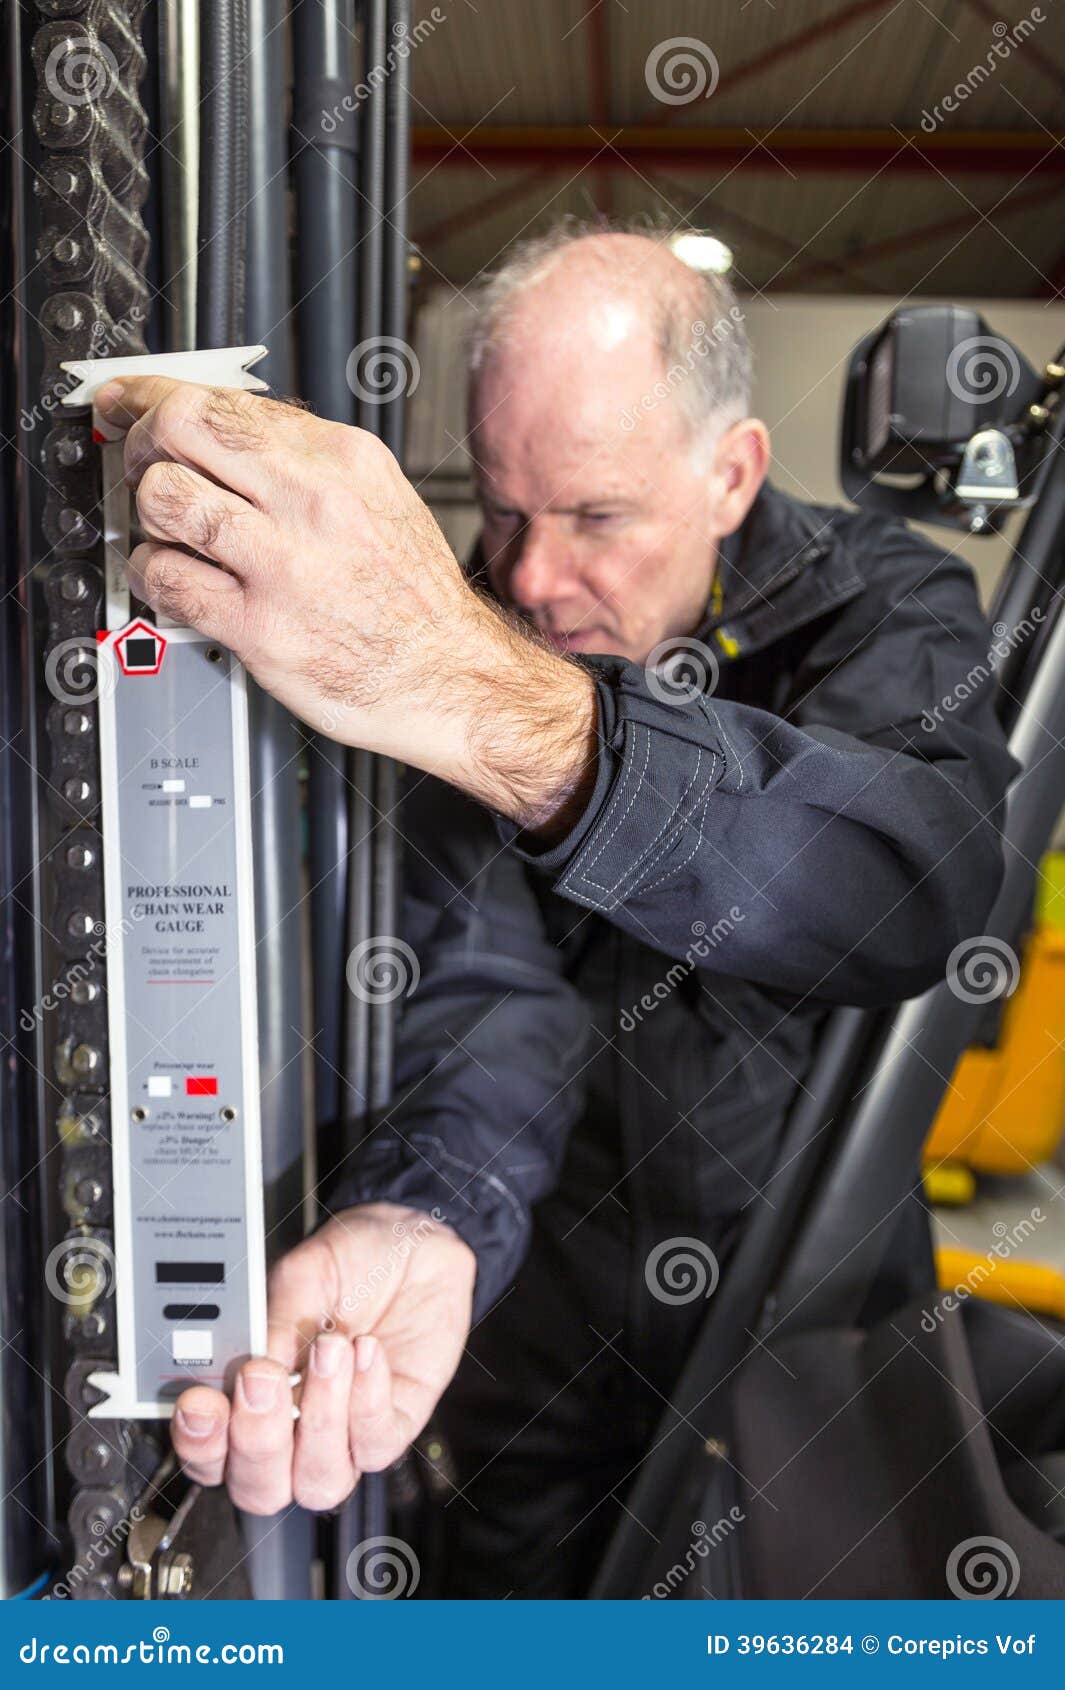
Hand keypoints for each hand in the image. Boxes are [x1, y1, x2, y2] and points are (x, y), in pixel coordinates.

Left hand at [95, 378, 597, 833]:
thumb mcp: (378, 497)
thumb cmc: (415, 600)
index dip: (153, 395)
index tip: (125, 400)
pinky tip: (174, 582)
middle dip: (142, 444)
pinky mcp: (261, 628)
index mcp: (341, 459)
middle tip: (142, 467)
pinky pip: (167, 579)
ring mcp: (285, 564)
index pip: (222, 399)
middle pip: (180, 428)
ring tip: (167, 534)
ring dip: (146, 516)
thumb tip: (227, 428)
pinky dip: (152, 577)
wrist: (453, 677)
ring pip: (163, 498)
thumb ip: (306, 460)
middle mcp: (313, 501)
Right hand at [170, 1204, 475, 1514]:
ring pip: (320, 1480)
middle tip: (262, 1378)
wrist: (413, 1242)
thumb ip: (272, 1323)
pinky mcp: (394, 1426)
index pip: (211, 1452)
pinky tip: (366, 1349)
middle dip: (257, 1441)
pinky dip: (368, 1399)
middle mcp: (293, 1429)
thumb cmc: (350, 1262)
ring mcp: (344, 1434)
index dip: (199, 1441)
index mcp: (250, 1398)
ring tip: (330, 1349)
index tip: (202, 1400)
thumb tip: (251, 1366)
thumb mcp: (300, 1278)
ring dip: (321, 1419)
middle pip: (260, 1488)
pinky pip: (376, 1444)